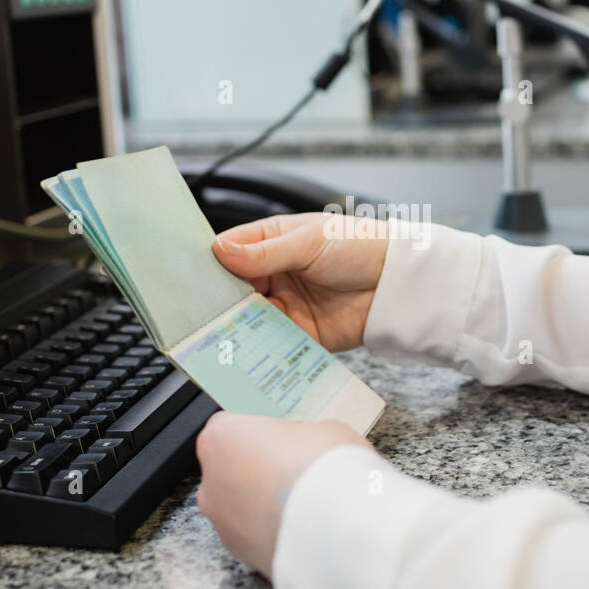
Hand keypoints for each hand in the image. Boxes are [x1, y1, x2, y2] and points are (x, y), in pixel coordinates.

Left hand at [195, 412, 373, 574]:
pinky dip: (273, 533)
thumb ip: (300, 437)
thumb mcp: (323, 430)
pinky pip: (254, 537)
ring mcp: (222, 523)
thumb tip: (304, 447)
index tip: (283, 442)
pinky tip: (304, 530)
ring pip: (240, 508)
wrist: (337, 526)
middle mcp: (211, 480)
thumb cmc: (325, 467)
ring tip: (305, 507)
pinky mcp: (240, 555)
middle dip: (259, 472)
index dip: (261, 436)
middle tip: (296, 474)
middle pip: (231, 470)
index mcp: (223, 437)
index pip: (232, 429)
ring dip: (264, 506)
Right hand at [212, 212, 389, 351]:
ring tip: (219, 330)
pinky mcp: (298, 333)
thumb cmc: (361, 246)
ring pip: (247, 317)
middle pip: (233, 289)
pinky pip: (270, 342)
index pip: (229, 252)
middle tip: (201, 309)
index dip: (210, 264)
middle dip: (218, 299)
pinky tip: (245, 347)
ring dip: (235, 324)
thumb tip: (221, 251)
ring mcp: (284, 305)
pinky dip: (257, 346)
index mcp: (272, 242)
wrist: (397, 283)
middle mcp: (273, 274)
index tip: (191, 277)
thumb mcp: (309, 242)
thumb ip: (264, 252)